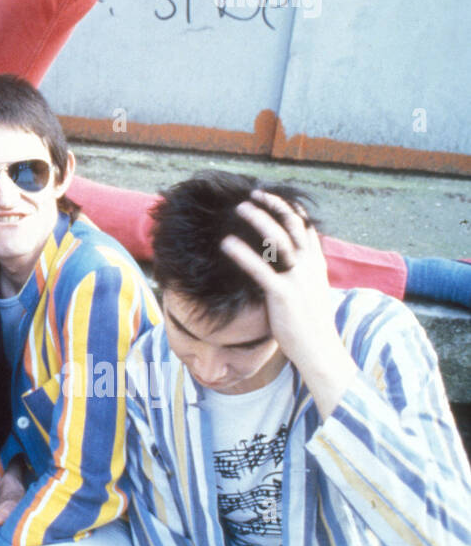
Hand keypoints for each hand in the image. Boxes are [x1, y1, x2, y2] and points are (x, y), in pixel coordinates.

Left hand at [221, 190, 356, 413]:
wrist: (319, 351)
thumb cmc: (310, 323)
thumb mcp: (311, 291)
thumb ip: (302, 273)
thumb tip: (289, 260)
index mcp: (317, 265)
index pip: (307, 228)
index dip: (290, 209)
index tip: (273, 196)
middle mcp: (309, 268)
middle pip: (293, 227)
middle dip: (274, 206)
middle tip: (253, 195)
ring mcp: (297, 281)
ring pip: (278, 241)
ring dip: (258, 221)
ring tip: (240, 208)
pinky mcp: (283, 296)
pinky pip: (259, 269)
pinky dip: (242, 253)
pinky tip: (227, 243)